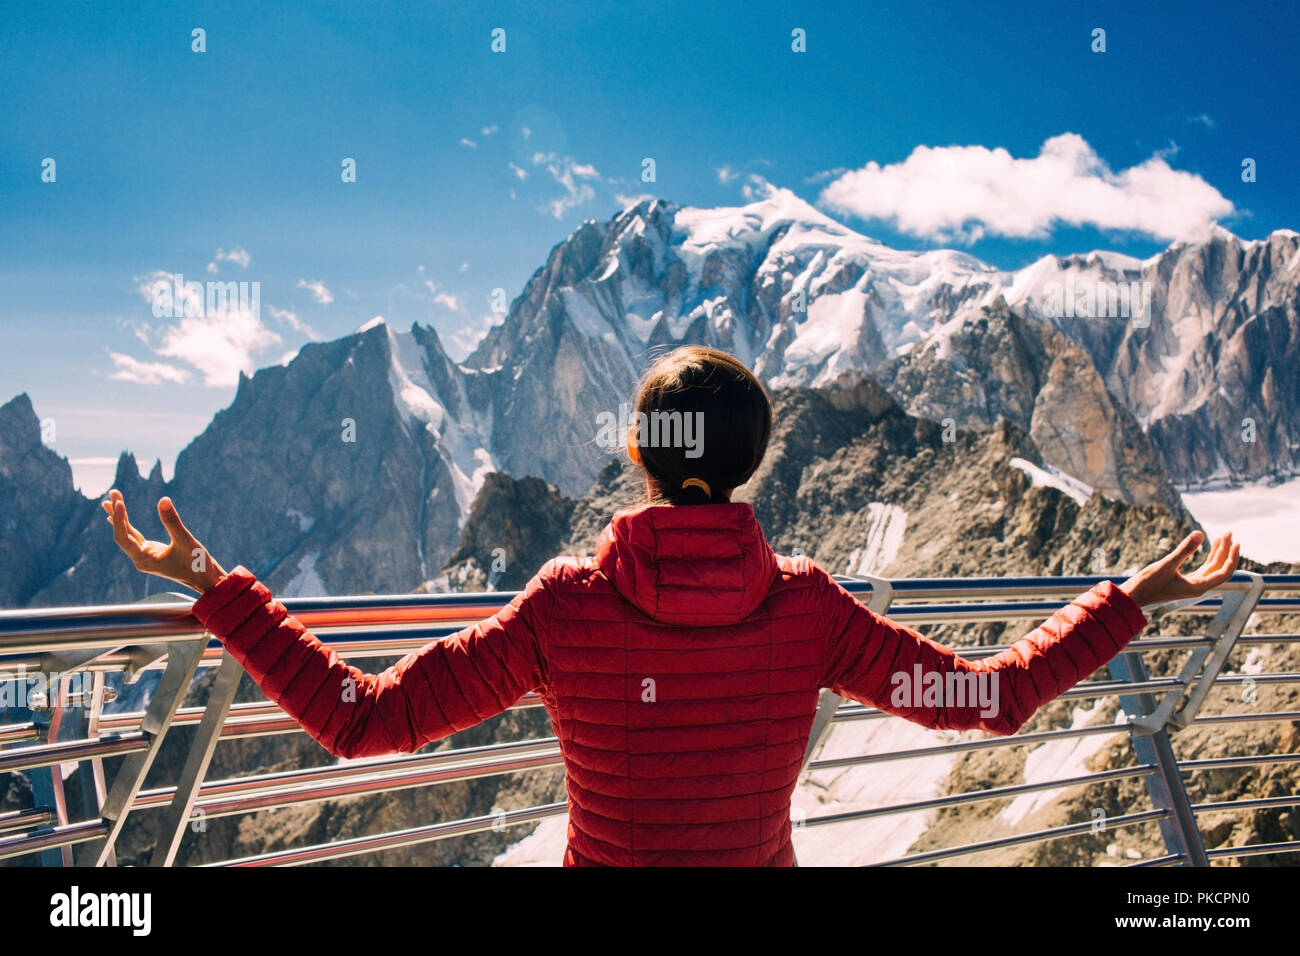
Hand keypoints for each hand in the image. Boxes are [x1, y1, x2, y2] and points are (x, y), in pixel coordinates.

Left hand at [102, 490, 226, 594]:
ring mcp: (146, 555)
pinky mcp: (153, 551)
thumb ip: (173, 522)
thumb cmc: (197, 564)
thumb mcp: (185, 541)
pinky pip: (135, 536)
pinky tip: (118, 516)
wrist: (206, 580)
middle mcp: (141, 558)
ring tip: (112, 499)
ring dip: (120, 516)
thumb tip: (163, 500)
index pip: (124, 538)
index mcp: (144, 560)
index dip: (119, 519)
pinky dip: (127, 524)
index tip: (120, 502)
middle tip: (113, 493)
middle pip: (122, 534)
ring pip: (128, 533)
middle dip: (117, 513)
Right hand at [1119, 531, 1239, 607]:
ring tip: (1221, 537)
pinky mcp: (1184, 582)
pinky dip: (1207, 558)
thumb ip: (1185, 549)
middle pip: (1219, 568)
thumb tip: (1200, 533)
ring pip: (1211, 568)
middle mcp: (1198, 587)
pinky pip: (1203, 569)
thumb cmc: (1148, 584)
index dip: (1231, 556)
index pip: (1224, 572)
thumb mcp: (1167, 564)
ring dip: (1217, 553)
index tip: (1234, 541)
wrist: (1133, 597)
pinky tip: (1207, 549)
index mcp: (1198, 586)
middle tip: (1228, 533)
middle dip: (1225, 551)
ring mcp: (1192, 585)